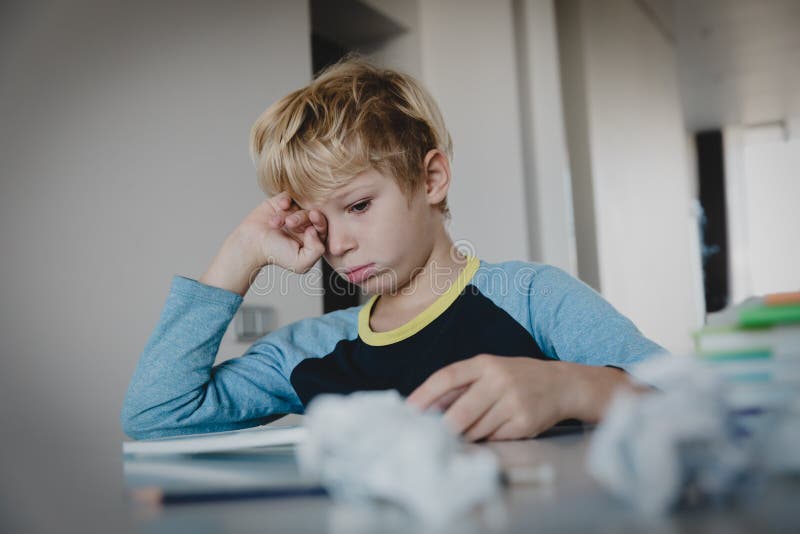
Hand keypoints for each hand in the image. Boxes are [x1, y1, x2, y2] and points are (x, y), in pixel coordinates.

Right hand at [239, 191, 327, 273]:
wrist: (252, 245)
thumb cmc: (275, 255)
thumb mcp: (300, 263)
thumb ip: (316, 251)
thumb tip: (316, 231)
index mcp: (313, 237)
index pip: (323, 226)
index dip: (320, 221)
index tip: (314, 217)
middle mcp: (305, 223)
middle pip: (311, 214)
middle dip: (302, 217)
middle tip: (291, 223)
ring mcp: (293, 212)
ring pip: (299, 206)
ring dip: (288, 214)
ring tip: (275, 224)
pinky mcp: (280, 203)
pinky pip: (288, 196)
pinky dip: (285, 200)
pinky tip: (281, 206)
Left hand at [406, 355, 618, 441]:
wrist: (561, 385)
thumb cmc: (516, 378)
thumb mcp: (489, 370)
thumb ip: (460, 386)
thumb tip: (426, 407)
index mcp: (484, 363)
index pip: (447, 377)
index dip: (425, 395)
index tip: (409, 410)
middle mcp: (499, 380)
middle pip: (461, 412)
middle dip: (443, 428)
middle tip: (430, 435)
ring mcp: (513, 402)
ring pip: (476, 429)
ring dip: (465, 435)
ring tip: (465, 432)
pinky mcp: (524, 423)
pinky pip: (493, 438)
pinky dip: (486, 439)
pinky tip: (492, 430)